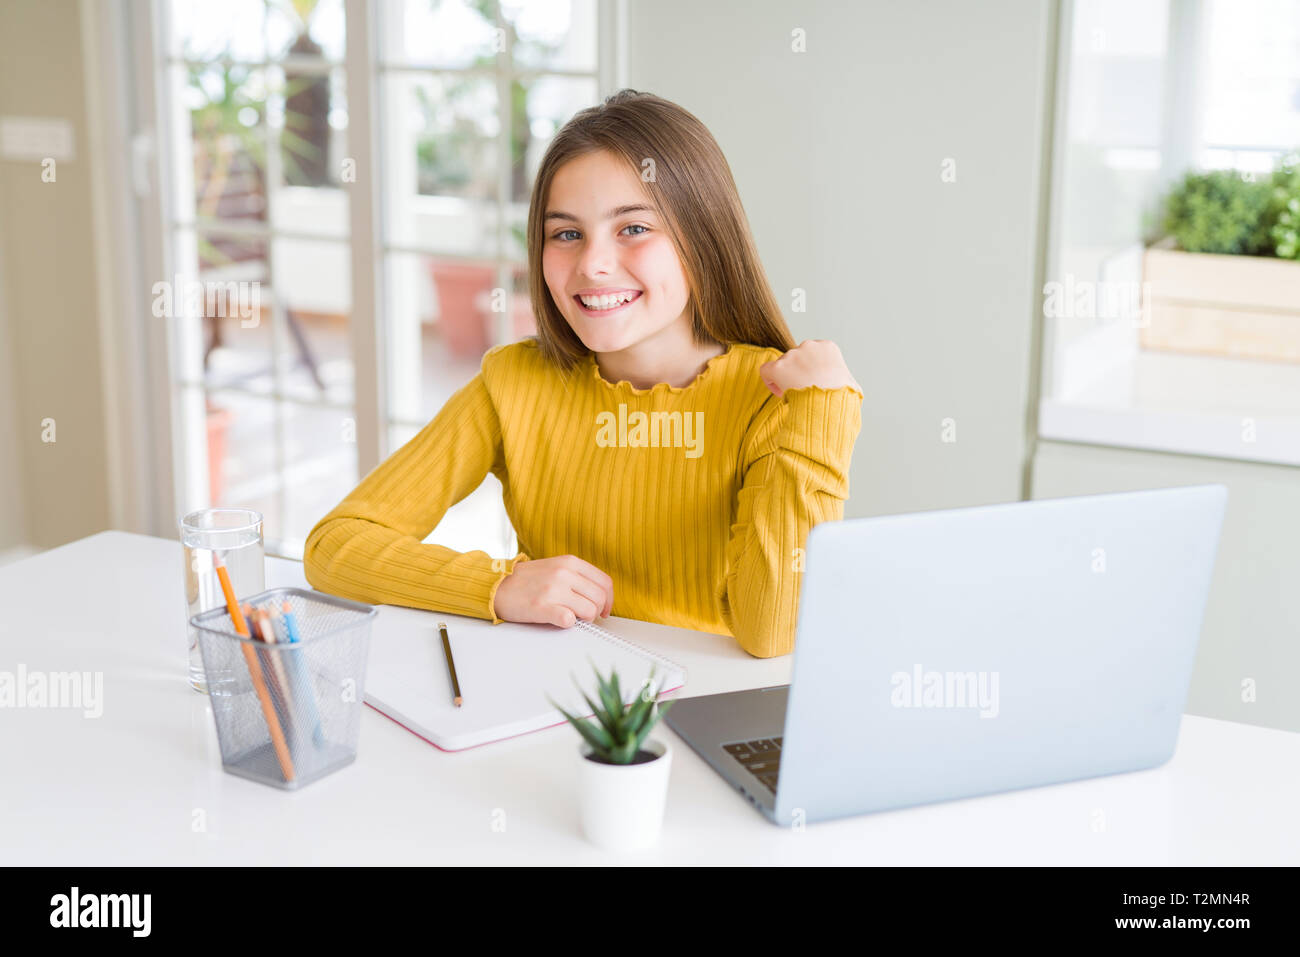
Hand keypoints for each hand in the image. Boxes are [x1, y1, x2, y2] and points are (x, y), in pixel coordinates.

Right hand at [493, 554, 614, 627]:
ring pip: (589, 610)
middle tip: (587, 616)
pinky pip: (569, 620)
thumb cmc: (527, 580)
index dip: (609, 599)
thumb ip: (578, 576)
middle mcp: (564, 573)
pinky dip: (568, 623)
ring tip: (571, 616)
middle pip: (600, 598)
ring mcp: (553, 590)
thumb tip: (600, 595)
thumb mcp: (556, 566)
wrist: (497, 585)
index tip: (604, 609)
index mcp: (570, 562)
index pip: (605, 582)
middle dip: (598, 612)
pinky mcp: (542, 607)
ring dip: (584, 619)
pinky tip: (560, 619)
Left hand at [759, 339, 861, 397]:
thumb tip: (852, 389)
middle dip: (797, 371)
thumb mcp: (851, 383)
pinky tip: (780, 392)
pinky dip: (769, 380)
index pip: (812, 352)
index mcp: (828, 346)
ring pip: (782, 364)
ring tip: (794, 393)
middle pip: (796, 356)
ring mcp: (792, 355)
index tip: (811, 382)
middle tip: (801, 389)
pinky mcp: (778, 367)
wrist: (830, 403)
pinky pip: (765, 370)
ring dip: (785, 377)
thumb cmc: (842, 397)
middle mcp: (809, 346)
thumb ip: (845, 379)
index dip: (809, 368)